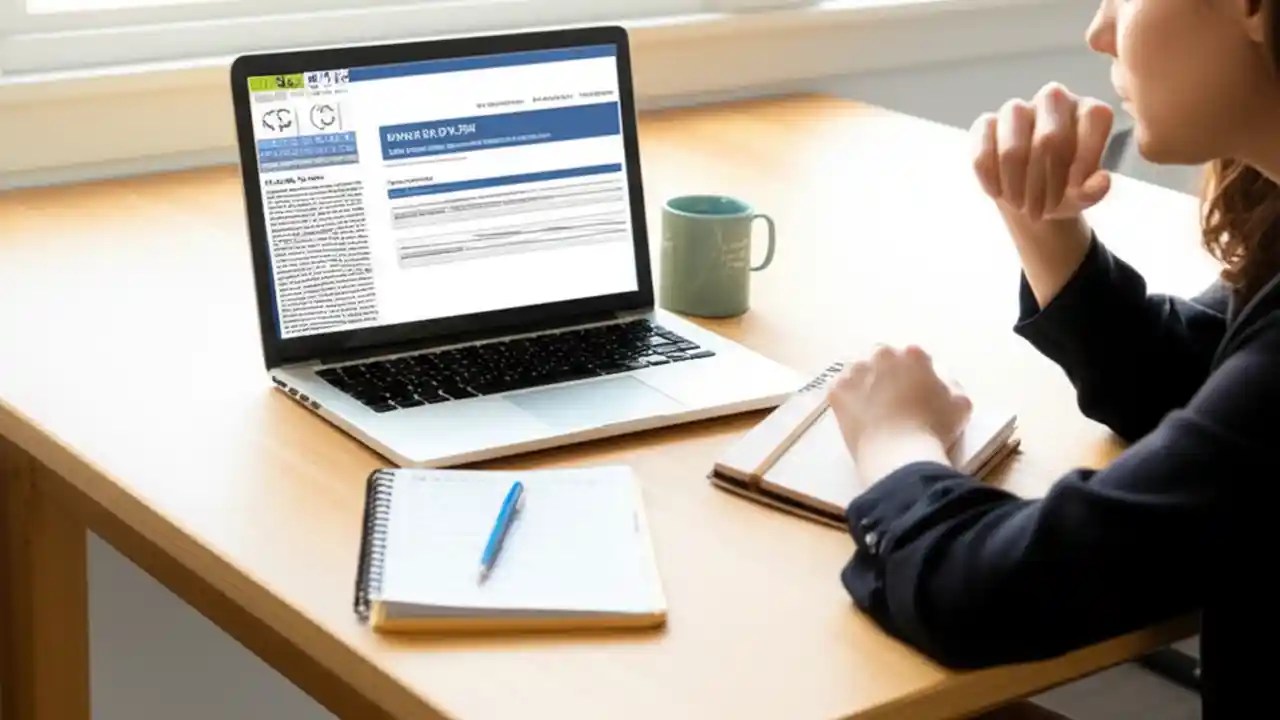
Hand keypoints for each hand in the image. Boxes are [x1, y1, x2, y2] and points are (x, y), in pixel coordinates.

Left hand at [827, 345, 971, 481]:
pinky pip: (840, 388)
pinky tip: (855, 415)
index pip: (914, 357)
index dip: (915, 374)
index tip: (916, 391)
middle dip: (888, 372)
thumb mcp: (960, 408)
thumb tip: (944, 387)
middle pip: (884, 358)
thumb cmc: (933, 430)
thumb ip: (953, 390)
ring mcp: (857, 372)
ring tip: (872, 408)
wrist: (898, 453)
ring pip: (859, 371)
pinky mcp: (838, 391)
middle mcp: (883, 357)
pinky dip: (846, 398)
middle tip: (892, 398)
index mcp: (913, 356)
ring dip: (865, 382)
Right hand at [970, 82, 1115, 222]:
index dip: (1085, 159)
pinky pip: (983, 153)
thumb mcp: (1084, 194)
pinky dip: (991, 180)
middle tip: (1042, 211)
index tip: (1076, 190)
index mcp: (1086, 109)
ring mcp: (1017, 109)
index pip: (1093, 118)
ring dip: (1016, 185)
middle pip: (1050, 138)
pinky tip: (998, 195)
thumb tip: (1102, 181)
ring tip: (1021, 206)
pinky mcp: (986, 124)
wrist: (1029, 194)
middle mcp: (1053, 100)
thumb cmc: (1064, 188)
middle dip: (1045, 183)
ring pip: (1013, 147)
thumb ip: (1095, 190)